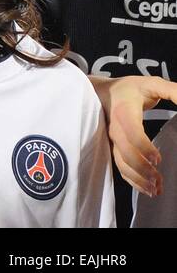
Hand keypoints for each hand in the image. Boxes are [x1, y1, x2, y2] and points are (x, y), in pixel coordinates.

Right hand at [94, 74, 176, 196]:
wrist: (102, 92)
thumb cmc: (130, 88)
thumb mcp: (152, 84)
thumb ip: (173, 91)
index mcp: (124, 112)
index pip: (132, 133)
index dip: (143, 147)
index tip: (158, 159)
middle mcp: (115, 128)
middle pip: (125, 153)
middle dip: (142, 169)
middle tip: (159, 180)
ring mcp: (113, 140)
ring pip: (121, 163)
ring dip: (137, 179)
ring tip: (156, 189)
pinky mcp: (114, 148)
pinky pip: (120, 167)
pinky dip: (132, 180)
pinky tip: (146, 188)